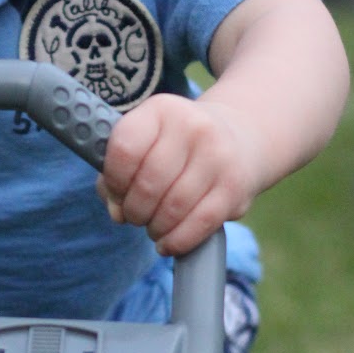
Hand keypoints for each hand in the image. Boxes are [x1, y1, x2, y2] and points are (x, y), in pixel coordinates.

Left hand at [97, 93, 260, 257]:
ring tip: (153, 227)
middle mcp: (192, 126)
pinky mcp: (235, 186)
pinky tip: (168, 243)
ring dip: (155, 227)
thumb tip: (117, 213)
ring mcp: (218, 155)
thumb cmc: (176, 147)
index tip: (117, 194)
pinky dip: (178, 240)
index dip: (114, 181)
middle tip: (135, 216)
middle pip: (148, 183)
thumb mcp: (146, 142)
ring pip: (173, 207)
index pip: (124, 150)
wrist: (239, 137)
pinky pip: (200, 223)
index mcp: (160, 110)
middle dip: (134, 210)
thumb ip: (117, 174)